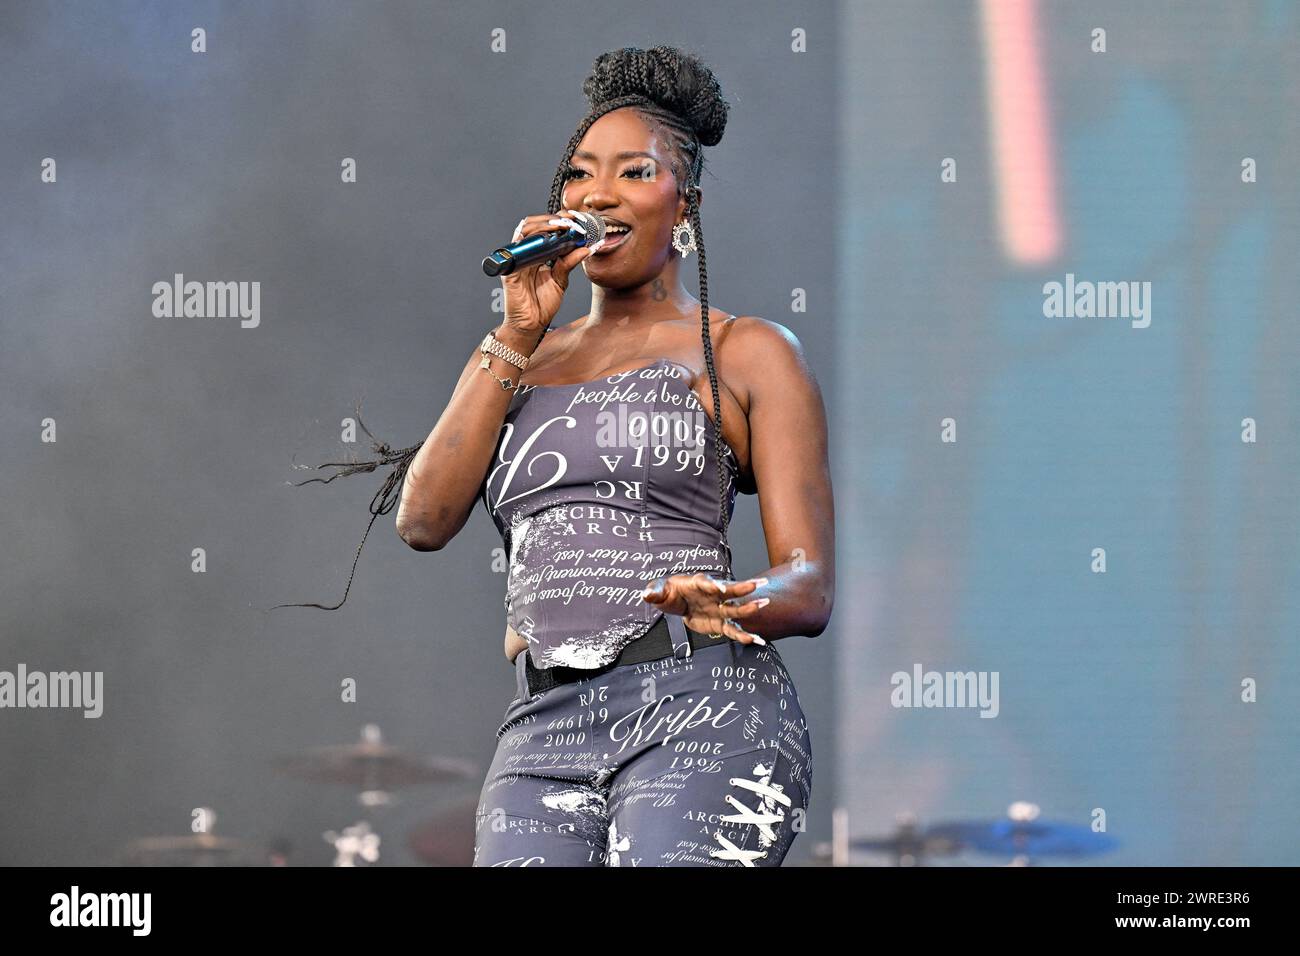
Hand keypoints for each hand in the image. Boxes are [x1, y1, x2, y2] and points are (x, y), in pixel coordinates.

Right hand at [500, 209, 603, 337]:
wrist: (531, 325)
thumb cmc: (542, 305)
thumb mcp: (561, 280)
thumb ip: (569, 263)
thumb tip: (586, 248)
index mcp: (537, 255)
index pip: (546, 230)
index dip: (560, 222)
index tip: (577, 219)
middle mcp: (526, 253)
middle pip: (535, 225)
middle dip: (554, 218)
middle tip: (571, 218)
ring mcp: (517, 258)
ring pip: (525, 229)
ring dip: (544, 223)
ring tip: (562, 225)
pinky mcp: (511, 267)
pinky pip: (519, 247)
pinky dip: (534, 239)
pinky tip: (549, 237)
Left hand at [640, 572, 770, 644]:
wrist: (678, 600)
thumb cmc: (669, 592)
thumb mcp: (659, 590)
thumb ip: (654, 591)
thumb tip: (646, 594)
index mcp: (698, 583)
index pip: (707, 582)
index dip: (714, 584)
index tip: (721, 588)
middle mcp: (713, 594)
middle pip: (729, 590)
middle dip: (742, 588)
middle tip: (757, 585)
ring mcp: (719, 608)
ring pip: (735, 609)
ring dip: (749, 608)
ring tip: (764, 604)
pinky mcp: (719, 623)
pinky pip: (733, 630)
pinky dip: (745, 636)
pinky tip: (758, 641)